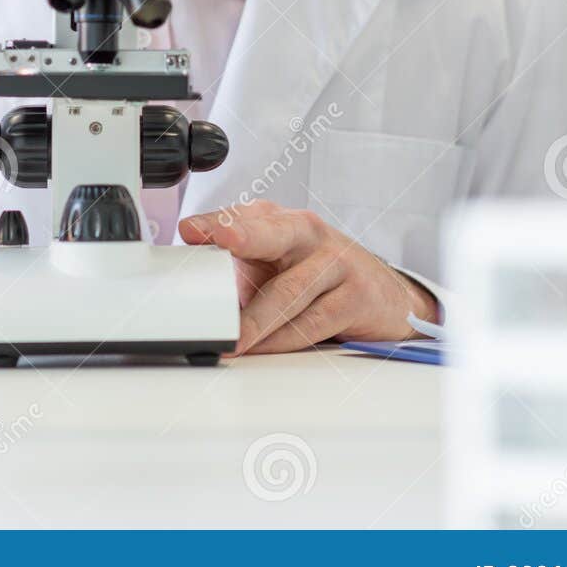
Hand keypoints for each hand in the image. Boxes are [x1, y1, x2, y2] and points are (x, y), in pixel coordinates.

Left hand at [178, 200, 438, 354]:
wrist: (383, 295)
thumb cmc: (316, 276)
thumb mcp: (275, 262)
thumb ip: (233, 266)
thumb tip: (183, 286)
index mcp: (280, 220)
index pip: (243, 217)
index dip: (215, 222)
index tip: (189, 230)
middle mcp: (308, 234)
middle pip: (275, 234)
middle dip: (245, 235)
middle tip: (222, 240)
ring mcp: (336, 264)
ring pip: (289, 291)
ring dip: (256, 318)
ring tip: (231, 337)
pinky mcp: (355, 298)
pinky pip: (311, 322)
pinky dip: (280, 340)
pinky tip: (260, 349)